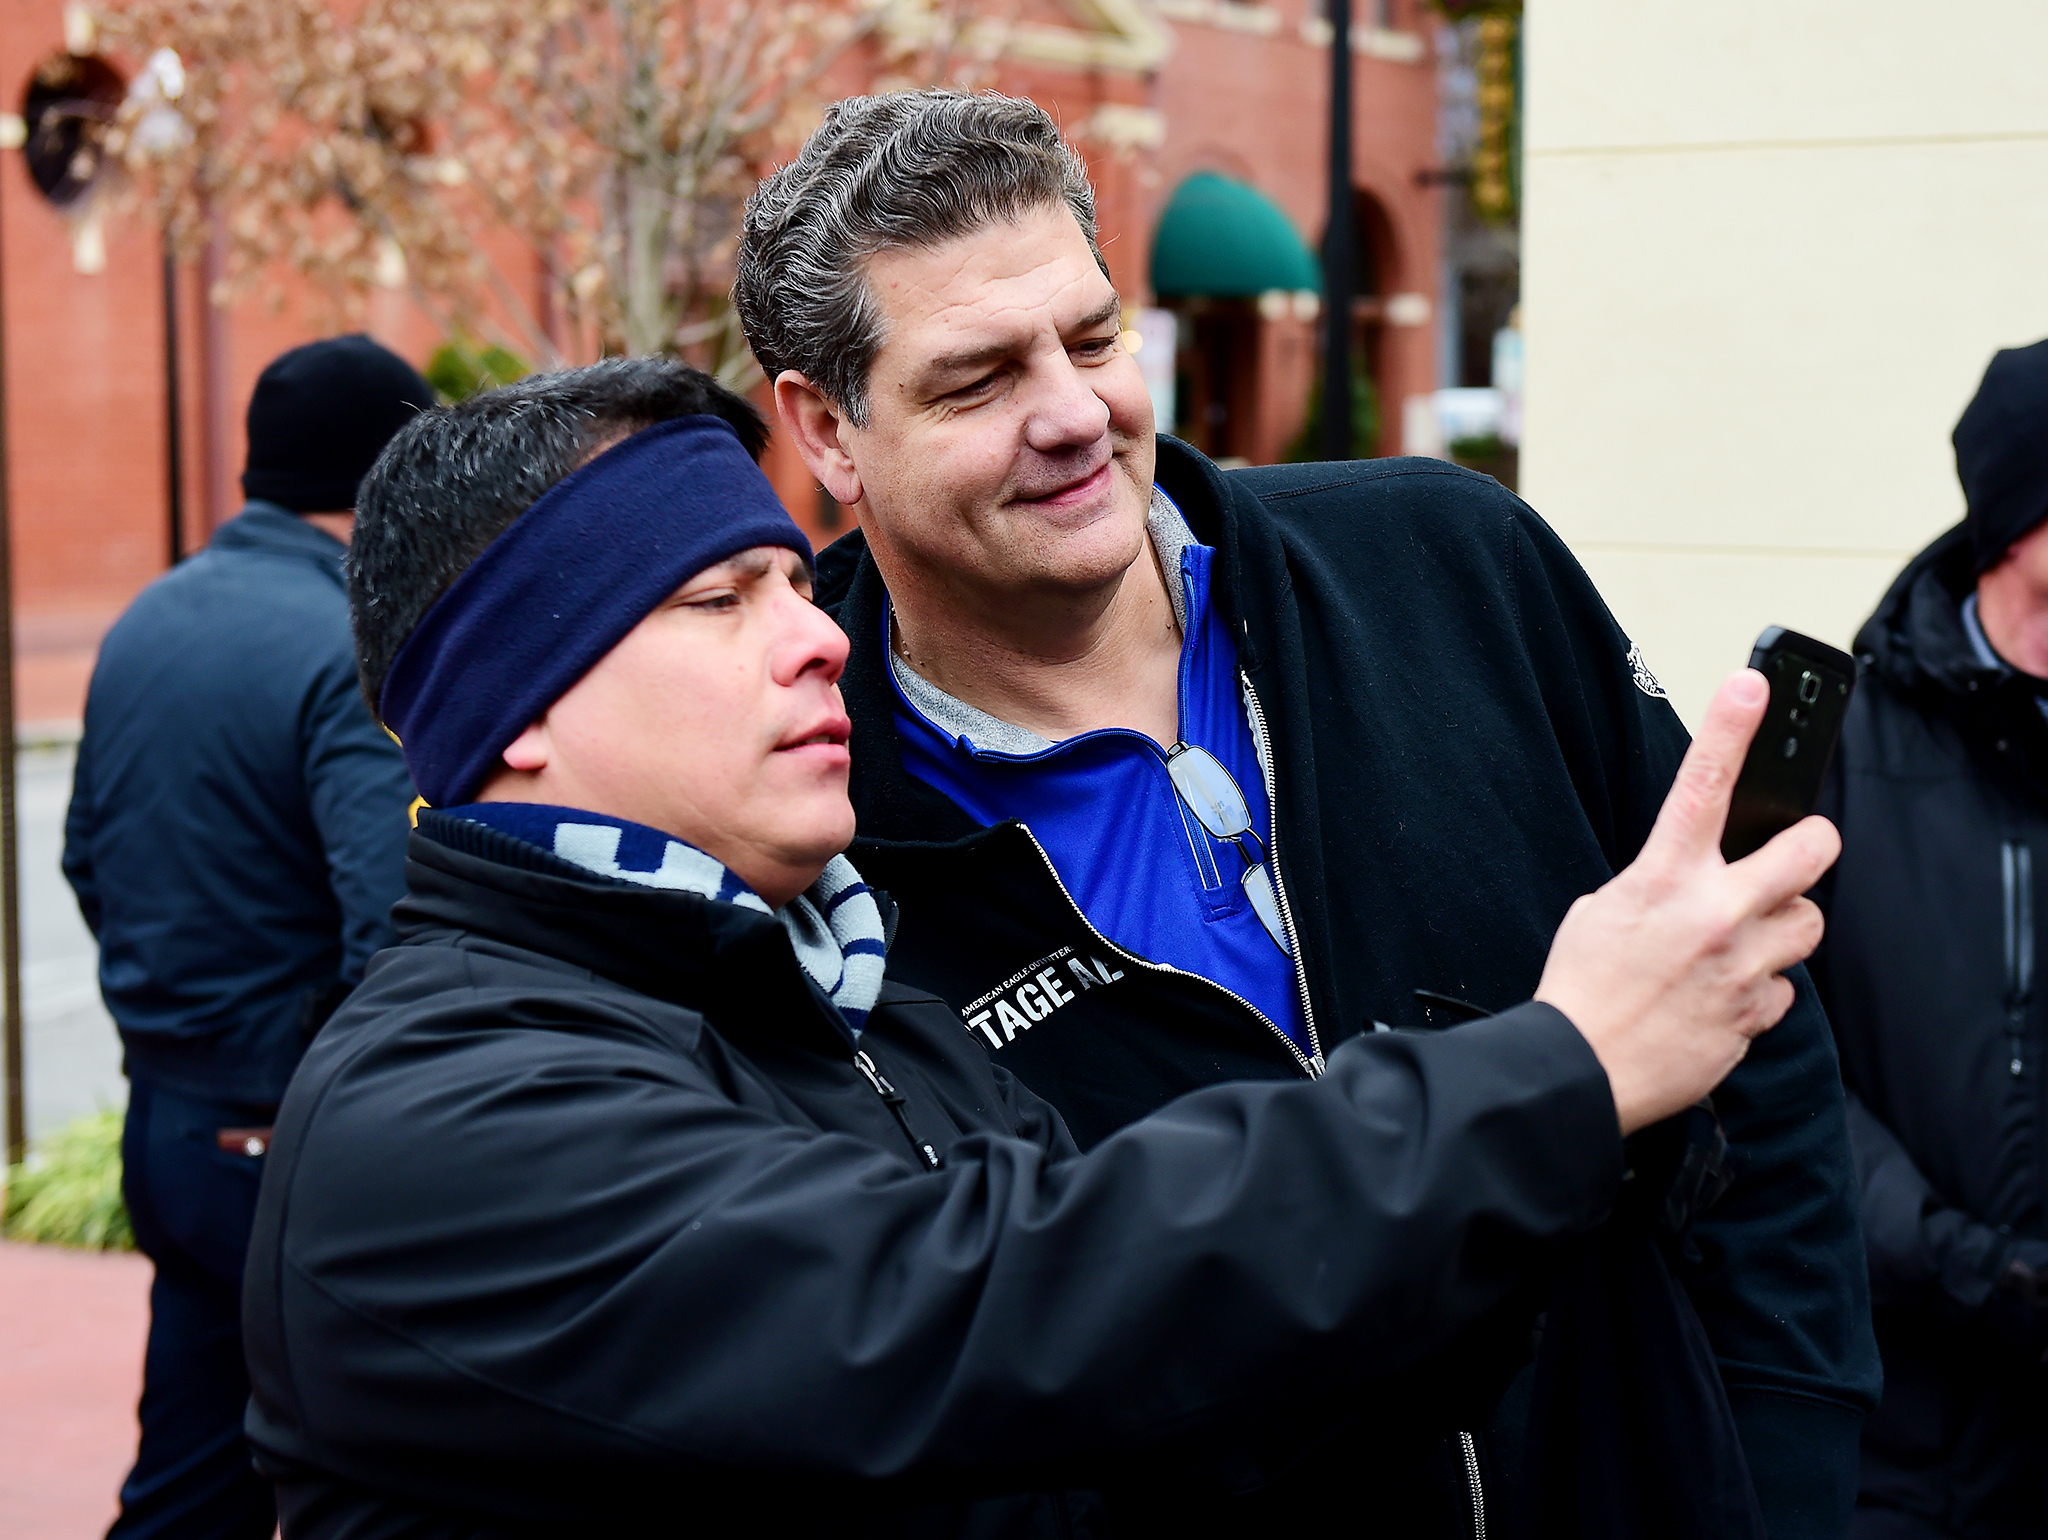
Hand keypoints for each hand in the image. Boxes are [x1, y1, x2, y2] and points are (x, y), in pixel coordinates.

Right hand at [1535, 669, 1839, 1134]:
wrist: (1581, 1072)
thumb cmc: (1582, 989)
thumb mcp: (1603, 911)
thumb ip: (1659, 883)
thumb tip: (1695, 876)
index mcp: (1662, 879)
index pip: (1702, 785)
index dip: (1729, 727)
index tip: (1751, 685)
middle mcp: (1712, 915)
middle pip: (1808, 852)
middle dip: (1810, 843)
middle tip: (1796, 848)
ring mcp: (1741, 967)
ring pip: (1808, 923)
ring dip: (1784, 926)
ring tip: (1743, 941)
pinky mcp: (1754, 1016)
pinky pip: (1783, 992)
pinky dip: (1759, 992)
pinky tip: (1721, 998)